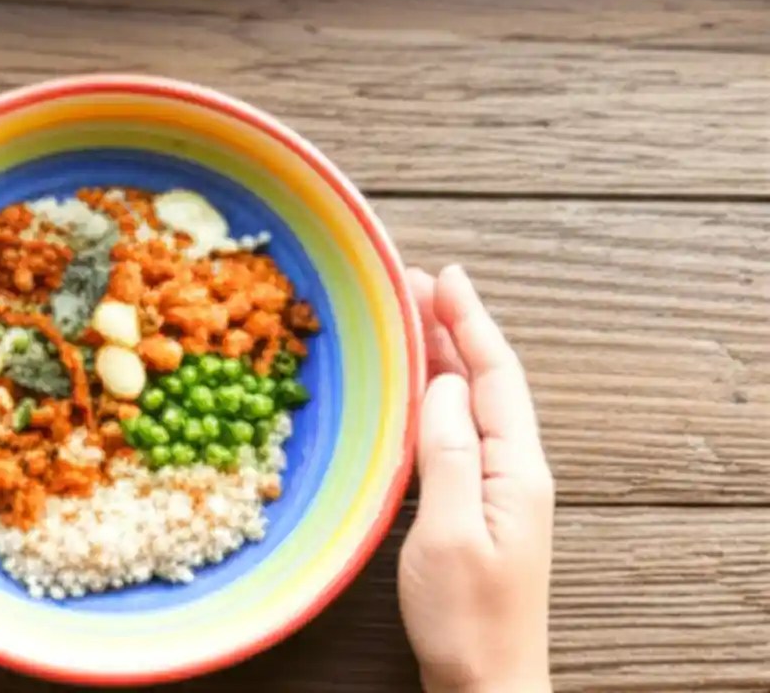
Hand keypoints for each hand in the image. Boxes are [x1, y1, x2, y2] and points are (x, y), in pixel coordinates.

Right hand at [398, 266, 554, 692]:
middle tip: (413, 285)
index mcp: (515, 468)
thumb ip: (449, 453)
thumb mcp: (449, 533)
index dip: (470, 320)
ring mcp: (497, 488)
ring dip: (442, 357)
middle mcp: (513, 470)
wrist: (486, 681)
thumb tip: (442, 384)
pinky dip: (433, 398)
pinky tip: (413, 391)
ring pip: (469, 403)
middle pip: (484, 380)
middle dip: (452, 326)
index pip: (494, 375)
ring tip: (410, 320)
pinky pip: (456, 433)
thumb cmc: (466, 618)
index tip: (444, 275)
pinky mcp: (476, 506)